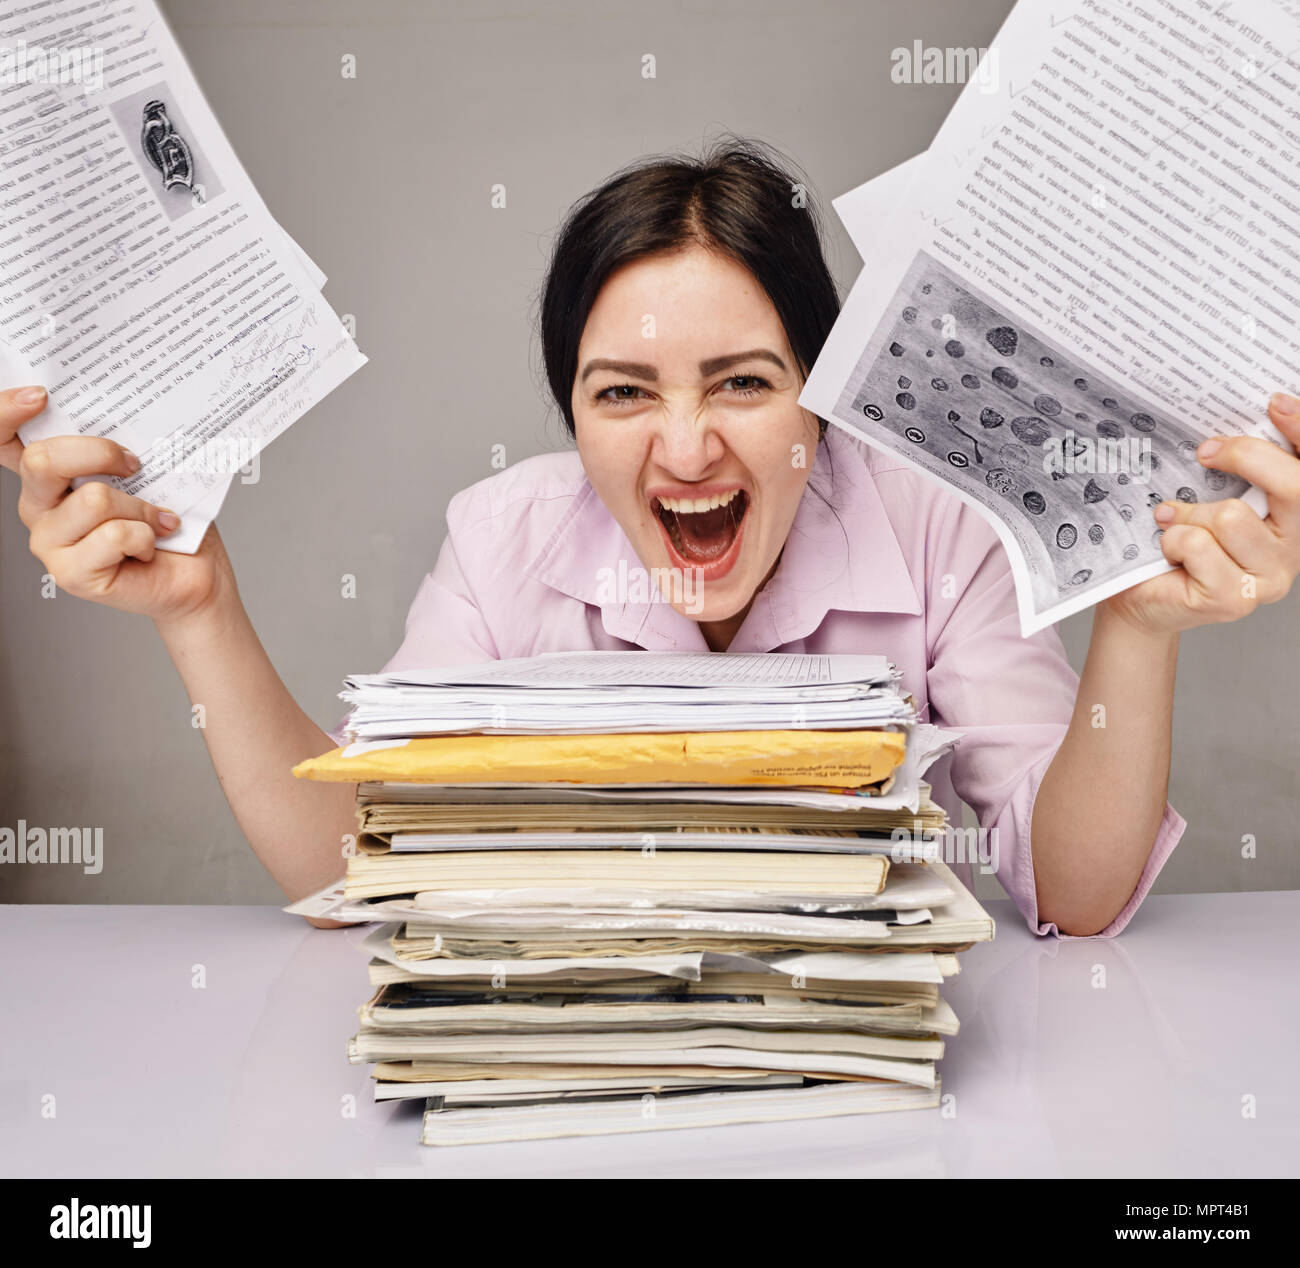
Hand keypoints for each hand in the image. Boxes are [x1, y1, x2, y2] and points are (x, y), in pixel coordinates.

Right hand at [3, 385, 231, 623]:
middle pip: (43, 460)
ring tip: (157, 521)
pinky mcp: (71, 573)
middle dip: (101, 453)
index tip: (38, 396)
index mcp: (48, 474)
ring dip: (141, 508)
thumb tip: (127, 413)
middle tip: (134, 465)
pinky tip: (149, 548)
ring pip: (93, 500)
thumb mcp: (145, 471)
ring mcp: (49, 542)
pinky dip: (147, 537)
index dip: (5, 412)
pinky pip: (114, 535)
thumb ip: (118, 445)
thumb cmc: (169, 521)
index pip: (2, 438)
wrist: (195, 573)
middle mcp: (39, 505)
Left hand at [1105, 392, 1299, 635]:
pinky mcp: (1234, 599)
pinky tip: (1169, 552)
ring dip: (1189, 514)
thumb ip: (1232, 469)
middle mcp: (1293, 548)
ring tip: (1172, 523)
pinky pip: (1199, 545)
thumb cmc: (1177, 540)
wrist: (1141, 595)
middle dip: (1244, 456)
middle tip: (1204, 451)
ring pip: (1232, 517)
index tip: (1275, 401)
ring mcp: (1268, 578)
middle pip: (1292, 485)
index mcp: (1294, 516)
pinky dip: (1173, 540)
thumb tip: (1224, 425)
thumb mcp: (1207, 494)